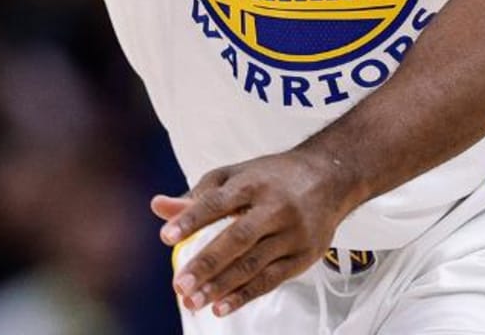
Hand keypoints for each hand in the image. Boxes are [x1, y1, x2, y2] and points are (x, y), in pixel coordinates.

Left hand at [151, 149, 357, 317]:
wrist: (327, 177)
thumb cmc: (269, 177)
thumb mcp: (233, 177)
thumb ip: (196, 196)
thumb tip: (157, 207)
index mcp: (251, 183)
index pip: (216, 202)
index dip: (191, 219)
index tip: (166, 236)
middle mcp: (273, 208)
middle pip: (237, 239)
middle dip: (206, 264)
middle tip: (179, 285)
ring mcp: (291, 234)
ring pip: (253, 265)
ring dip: (222, 286)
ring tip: (193, 301)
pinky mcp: (304, 257)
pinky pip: (271, 280)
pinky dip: (245, 295)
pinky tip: (221, 307)